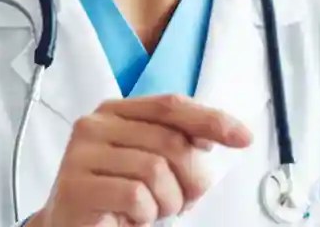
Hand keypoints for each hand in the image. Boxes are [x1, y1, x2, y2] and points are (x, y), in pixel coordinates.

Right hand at [26, 94, 252, 226]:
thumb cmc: (114, 197)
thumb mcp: (149, 163)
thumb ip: (174, 142)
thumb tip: (213, 134)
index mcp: (114, 112)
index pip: (170, 105)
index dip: (210, 119)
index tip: (243, 137)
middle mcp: (94, 125)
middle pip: (169, 141)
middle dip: (191, 179)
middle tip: (184, 201)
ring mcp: (81, 154)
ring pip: (154, 170)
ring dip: (167, 201)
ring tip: (152, 210)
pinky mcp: (76, 186)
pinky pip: (135, 195)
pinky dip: (145, 214)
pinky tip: (132, 218)